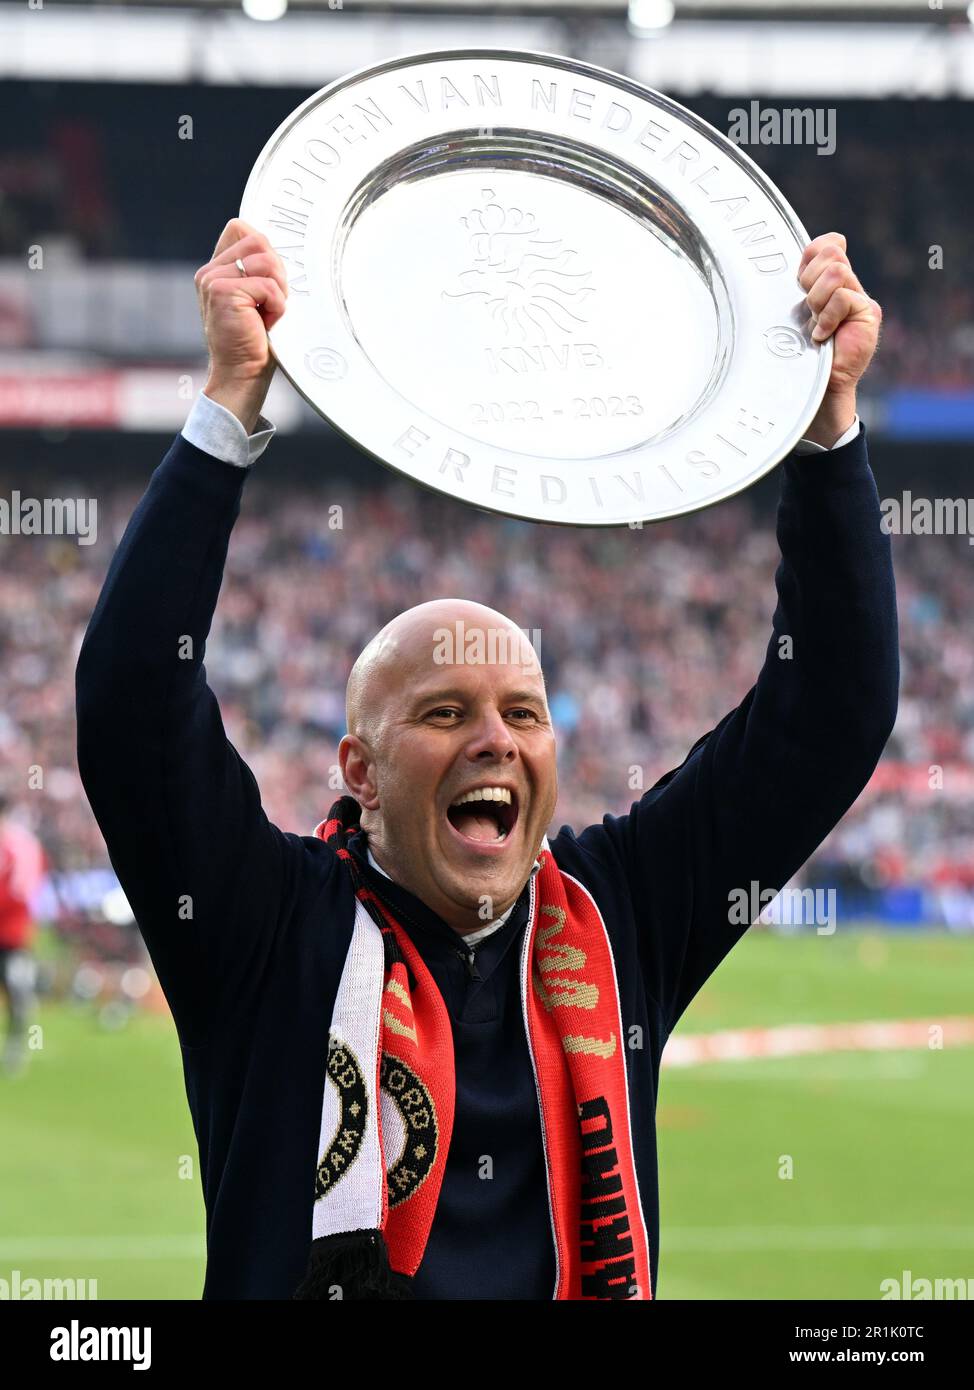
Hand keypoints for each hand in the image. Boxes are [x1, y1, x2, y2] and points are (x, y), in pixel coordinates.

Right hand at [194, 218, 288, 431]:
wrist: (242, 375)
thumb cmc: (255, 341)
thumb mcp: (258, 298)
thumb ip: (259, 269)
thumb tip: (276, 245)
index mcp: (215, 268)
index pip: (243, 228)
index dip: (266, 252)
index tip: (268, 284)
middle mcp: (209, 270)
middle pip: (259, 240)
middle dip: (277, 272)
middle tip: (271, 303)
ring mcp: (212, 279)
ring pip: (266, 261)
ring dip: (278, 291)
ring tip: (267, 314)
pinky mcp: (222, 291)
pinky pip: (268, 285)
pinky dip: (277, 306)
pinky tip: (266, 323)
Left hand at [799, 232, 881, 447]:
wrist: (817, 392)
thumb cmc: (799, 358)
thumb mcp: (792, 318)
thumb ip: (798, 291)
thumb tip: (795, 264)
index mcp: (831, 283)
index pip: (827, 245)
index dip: (810, 256)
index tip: (799, 282)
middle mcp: (849, 287)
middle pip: (831, 254)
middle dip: (809, 280)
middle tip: (806, 310)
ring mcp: (861, 301)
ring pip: (836, 272)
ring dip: (816, 300)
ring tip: (814, 325)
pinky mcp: (868, 315)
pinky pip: (844, 297)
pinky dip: (827, 317)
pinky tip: (821, 337)